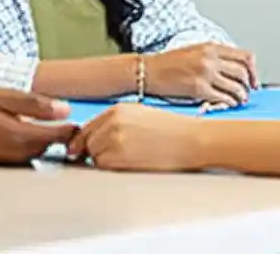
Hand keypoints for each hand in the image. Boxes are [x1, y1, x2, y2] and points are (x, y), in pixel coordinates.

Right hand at [0, 89, 75, 163]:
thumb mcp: (0, 97)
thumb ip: (34, 104)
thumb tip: (66, 110)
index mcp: (24, 137)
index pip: (65, 135)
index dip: (72, 123)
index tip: (65, 111)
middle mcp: (22, 155)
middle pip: (55, 143)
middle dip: (57, 129)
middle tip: (47, 110)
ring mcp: (14, 163)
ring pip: (41, 148)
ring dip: (41, 135)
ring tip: (25, 117)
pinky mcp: (5, 166)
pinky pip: (26, 153)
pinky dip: (27, 142)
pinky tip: (11, 129)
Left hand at [67, 103, 203, 171]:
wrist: (192, 140)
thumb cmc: (174, 131)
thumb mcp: (141, 116)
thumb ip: (116, 124)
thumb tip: (95, 139)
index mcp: (117, 109)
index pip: (87, 127)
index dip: (88, 141)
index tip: (92, 150)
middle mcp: (112, 121)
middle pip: (87, 141)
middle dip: (96, 152)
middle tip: (119, 157)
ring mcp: (113, 138)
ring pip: (93, 155)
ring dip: (104, 162)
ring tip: (130, 160)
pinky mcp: (118, 156)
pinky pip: (102, 167)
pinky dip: (112, 170)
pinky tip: (132, 165)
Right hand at [145, 44, 258, 106]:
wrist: (148, 71)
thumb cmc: (168, 63)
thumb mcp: (194, 50)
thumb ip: (214, 56)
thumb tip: (232, 69)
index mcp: (211, 47)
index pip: (244, 56)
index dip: (253, 70)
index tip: (253, 80)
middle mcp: (210, 59)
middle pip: (243, 72)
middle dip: (248, 85)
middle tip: (247, 92)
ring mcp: (205, 74)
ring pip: (236, 87)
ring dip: (240, 97)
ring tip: (238, 100)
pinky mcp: (199, 89)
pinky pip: (223, 98)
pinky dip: (229, 103)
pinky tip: (228, 104)